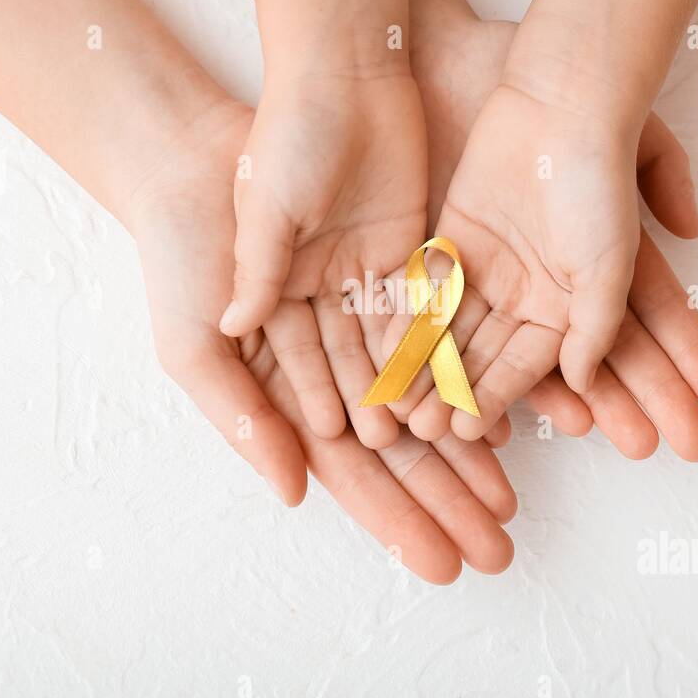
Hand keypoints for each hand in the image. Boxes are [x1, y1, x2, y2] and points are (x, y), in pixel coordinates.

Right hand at [125, 98, 513, 582]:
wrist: (219, 136)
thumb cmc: (188, 239)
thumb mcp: (199, 330)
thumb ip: (241, 405)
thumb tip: (292, 488)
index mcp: (278, 377)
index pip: (344, 462)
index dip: (392, 512)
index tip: (438, 561)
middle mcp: (327, 352)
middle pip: (397, 439)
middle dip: (442, 496)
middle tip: (494, 550)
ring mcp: (366, 307)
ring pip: (427, 389)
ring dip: (467, 446)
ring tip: (509, 502)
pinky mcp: (403, 263)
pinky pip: (443, 329)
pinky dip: (470, 370)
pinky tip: (510, 417)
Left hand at [401, 17, 697, 455]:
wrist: (561, 100)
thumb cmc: (597, 179)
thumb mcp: (610, 260)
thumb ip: (597, 325)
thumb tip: (584, 382)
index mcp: (567, 305)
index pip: (529, 366)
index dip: (499, 398)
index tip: (469, 432)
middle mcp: (526, 294)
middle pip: (485, 357)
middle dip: (455, 395)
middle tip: (422, 431)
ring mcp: (487, 268)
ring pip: (449, 330)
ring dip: (424, 368)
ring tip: (394, 402)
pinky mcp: (451, 239)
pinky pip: (425, 289)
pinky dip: (405, 318)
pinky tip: (379, 348)